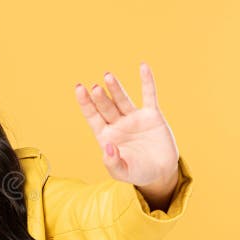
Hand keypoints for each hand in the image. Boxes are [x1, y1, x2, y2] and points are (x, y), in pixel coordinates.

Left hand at [74, 63, 179, 190]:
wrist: (161, 172)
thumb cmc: (137, 172)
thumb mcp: (122, 172)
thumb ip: (112, 163)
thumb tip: (108, 147)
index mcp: (106, 136)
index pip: (92, 116)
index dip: (85, 103)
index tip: (79, 88)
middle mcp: (117, 124)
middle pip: (106, 107)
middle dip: (101, 98)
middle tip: (95, 88)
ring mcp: (134, 118)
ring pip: (122, 100)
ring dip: (116, 88)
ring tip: (108, 76)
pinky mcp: (152, 115)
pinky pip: (149, 95)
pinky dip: (147, 81)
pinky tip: (143, 66)